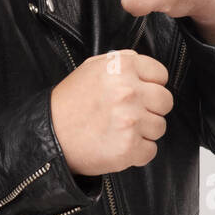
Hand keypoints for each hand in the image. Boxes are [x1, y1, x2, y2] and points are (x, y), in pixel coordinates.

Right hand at [50, 49, 173, 174]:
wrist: (48, 134)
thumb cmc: (70, 102)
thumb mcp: (91, 68)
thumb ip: (123, 62)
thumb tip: (148, 69)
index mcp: (122, 67)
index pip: (161, 74)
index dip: (151, 85)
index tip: (139, 93)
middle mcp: (128, 91)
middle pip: (165, 101)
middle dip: (150, 109)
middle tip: (129, 114)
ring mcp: (130, 120)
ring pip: (160, 127)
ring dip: (143, 131)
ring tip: (119, 130)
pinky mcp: (128, 147)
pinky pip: (150, 151)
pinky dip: (137, 152)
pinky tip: (118, 144)